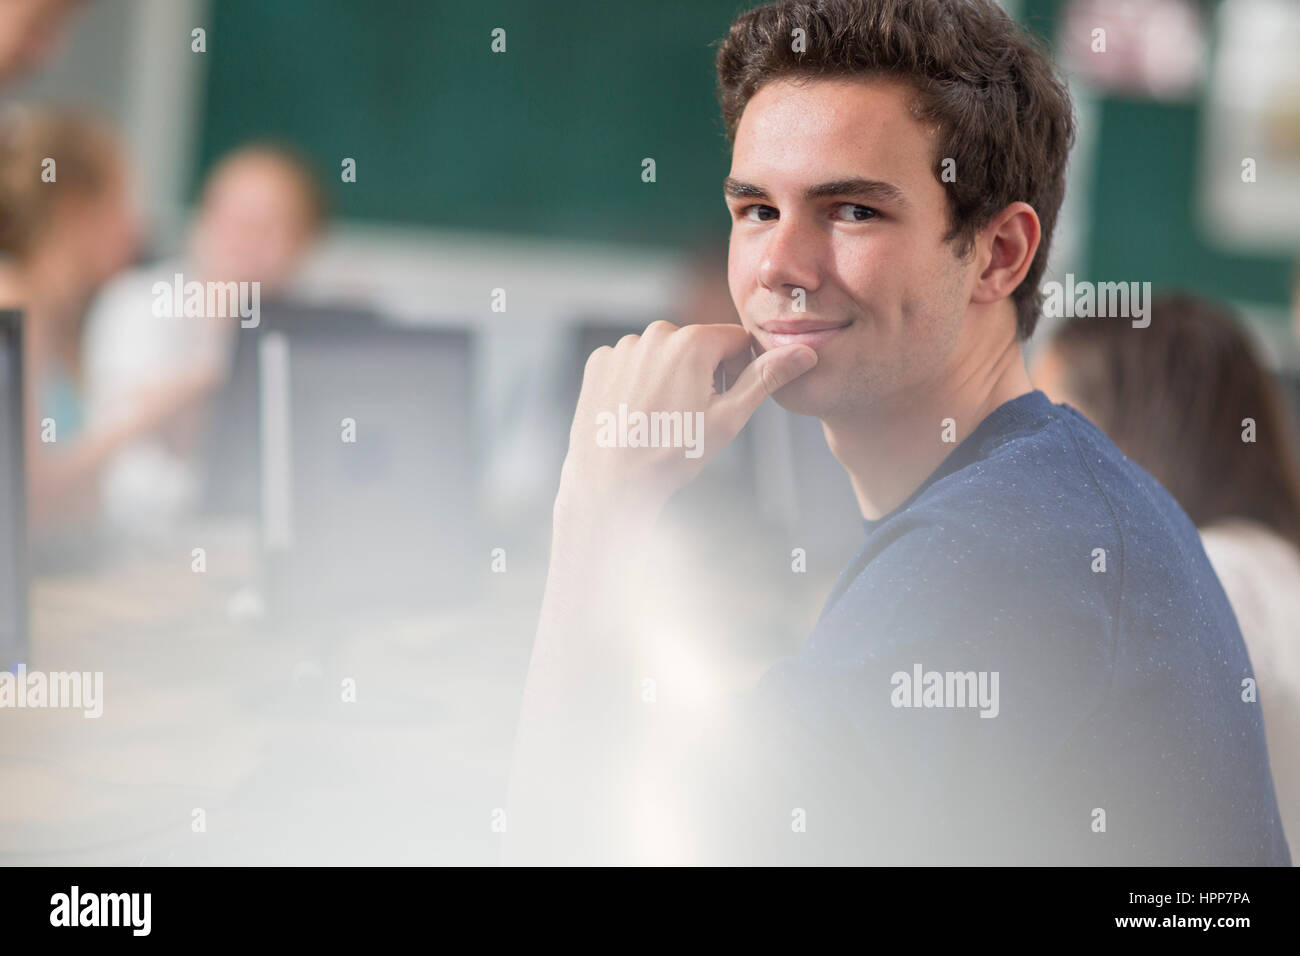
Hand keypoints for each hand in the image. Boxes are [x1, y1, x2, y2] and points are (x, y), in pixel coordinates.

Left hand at [559, 320, 817, 518]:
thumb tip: (805, 353)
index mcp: (692, 342)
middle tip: (691, 415)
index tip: (723, 401)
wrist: (611, 481)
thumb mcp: (729, 418)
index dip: (737, 370)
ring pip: (663, 354)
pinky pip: (631, 363)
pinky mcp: (600, 361)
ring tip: (661, 417)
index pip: (735, 340)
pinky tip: (636, 412)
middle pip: (697, 345)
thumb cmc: (672, 454)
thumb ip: (765, 379)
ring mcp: (623, 347)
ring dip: (669, 377)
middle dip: (703, 373)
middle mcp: (655, 334)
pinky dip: (638, 381)